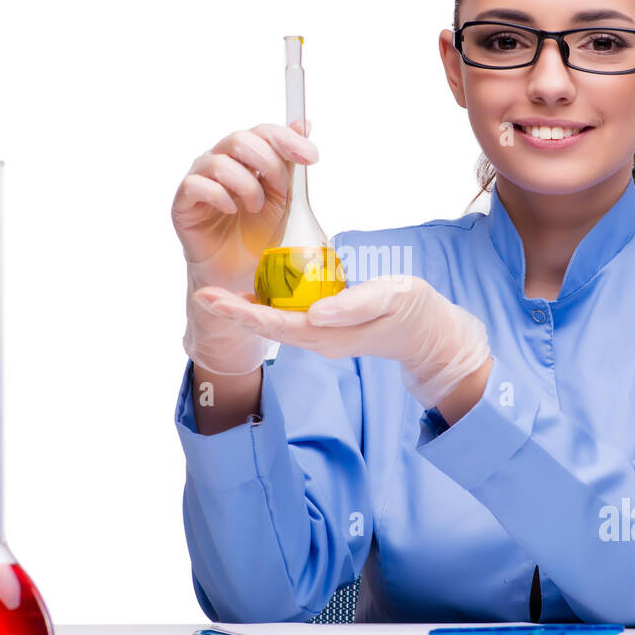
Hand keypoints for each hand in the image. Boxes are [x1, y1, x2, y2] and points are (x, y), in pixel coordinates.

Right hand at [173, 120, 317, 374]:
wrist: (240, 274)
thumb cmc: (259, 234)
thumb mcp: (284, 198)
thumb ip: (290, 162)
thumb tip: (305, 123)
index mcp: (246, 156)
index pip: (264, 131)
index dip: (288, 139)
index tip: (312, 158)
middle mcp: (221, 160)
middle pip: (240, 139)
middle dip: (267, 164)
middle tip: (279, 191)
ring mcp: (200, 179)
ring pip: (220, 162)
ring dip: (246, 186)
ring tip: (254, 208)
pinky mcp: (184, 202)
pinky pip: (197, 184)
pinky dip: (220, 196)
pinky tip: (231, 211)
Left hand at [192, 275, 490, 409]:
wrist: (431, 333)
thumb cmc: (414, 311)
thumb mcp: (392, 299)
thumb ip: (354, 306)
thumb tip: (313, 314)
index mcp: (330, 334)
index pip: (277, 325)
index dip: (243, 313)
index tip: (214, 298)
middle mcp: (319, 339)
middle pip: (268, 327)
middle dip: (234, 312)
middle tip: (203, 294)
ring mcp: (323, 335)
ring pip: (276, 324)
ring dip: (246, 311)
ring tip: (218, 295)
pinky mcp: (328, 326)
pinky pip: (290, 319)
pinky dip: (268, 307)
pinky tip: (254, 294)